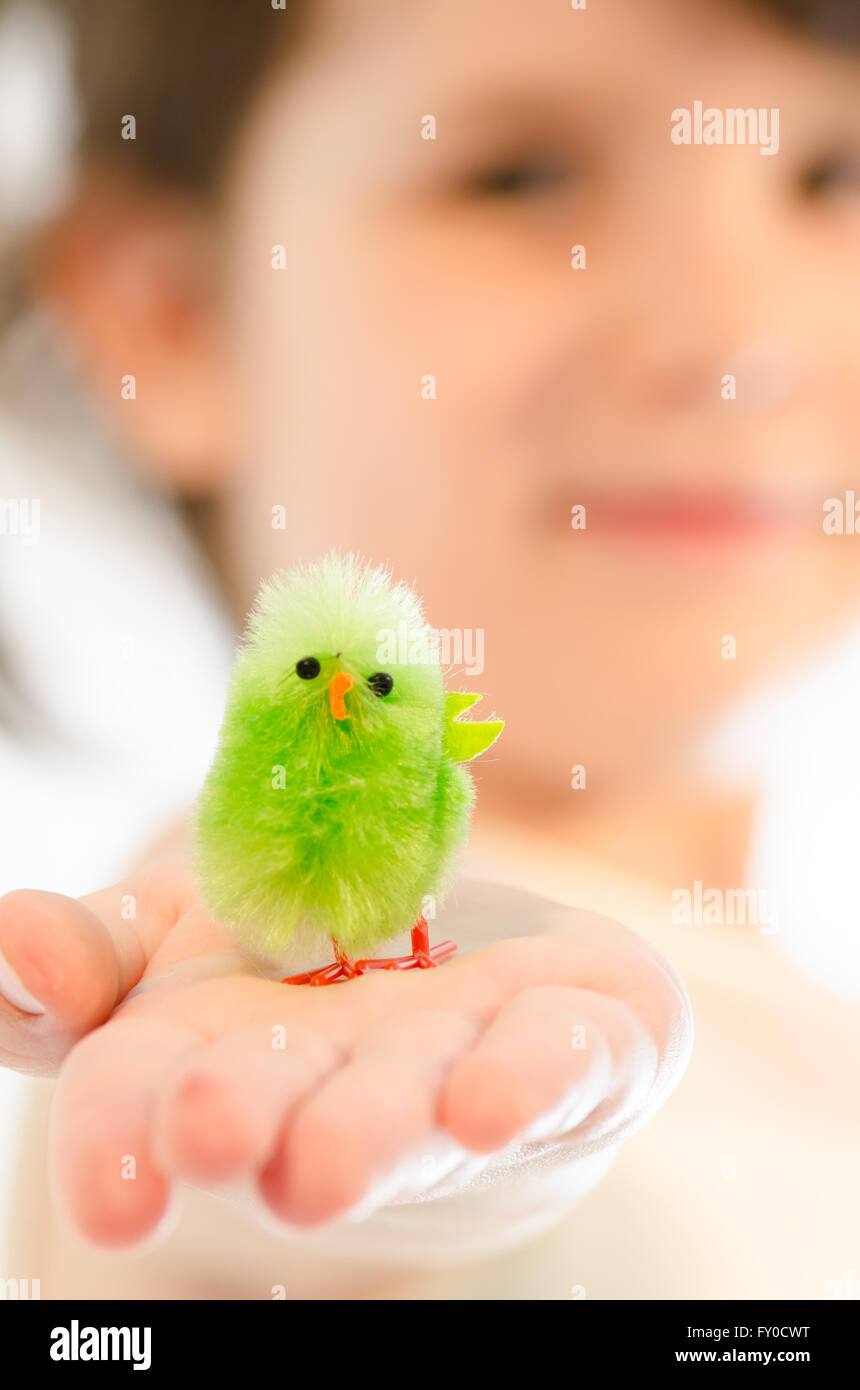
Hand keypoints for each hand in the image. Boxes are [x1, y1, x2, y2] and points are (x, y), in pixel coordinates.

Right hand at [0, 858, 690, 1247]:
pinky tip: (492, 1099)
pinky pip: (567, 1058)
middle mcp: (346, 1085)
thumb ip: (95, 946)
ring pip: (421, 1102)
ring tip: (332, 1164)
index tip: (112, 1193)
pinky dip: (532, 1075)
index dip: (121, 1135)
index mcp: (230, 1058)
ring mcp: (467, 1067)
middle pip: (291, 1107)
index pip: (150, 1097)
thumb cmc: (310, 972)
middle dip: (255, 1119)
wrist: (478, 986)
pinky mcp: (585, 1036)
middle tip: (217, 1140)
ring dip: (377, 1126)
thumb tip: (10, 938)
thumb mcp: (179, 935)